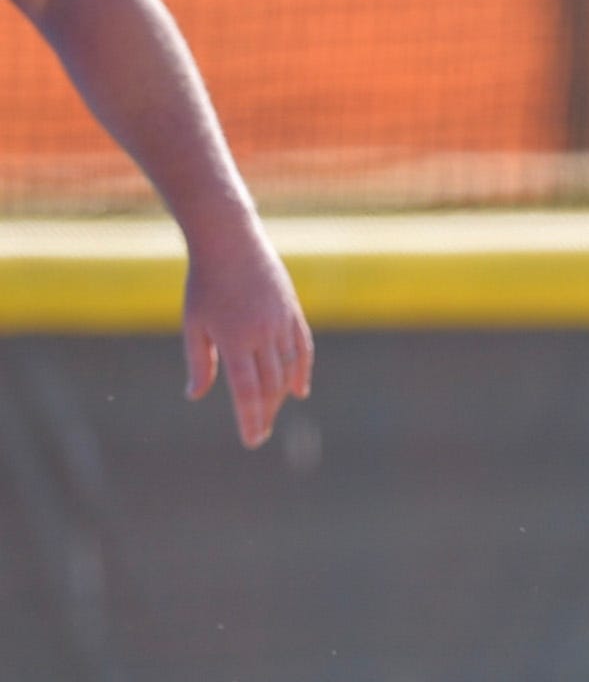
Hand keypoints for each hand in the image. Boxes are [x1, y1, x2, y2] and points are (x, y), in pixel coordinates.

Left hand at [183, 222, 309, 448]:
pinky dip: (301, 372)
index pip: (246, 390)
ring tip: (271, 413)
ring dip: (280, 396)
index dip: (250, 418)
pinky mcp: (292, 313)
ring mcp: (281, 323)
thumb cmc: (204, 284)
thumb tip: (195, 395)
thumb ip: (199, 362)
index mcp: (234, 339)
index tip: (251, 440)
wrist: (230, 241)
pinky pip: (302, 350)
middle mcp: (262, 334)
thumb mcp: (194, 323)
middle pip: (270, 385)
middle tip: (260, 432)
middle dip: (265, 413)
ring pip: (287, 370)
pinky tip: (298, 390)